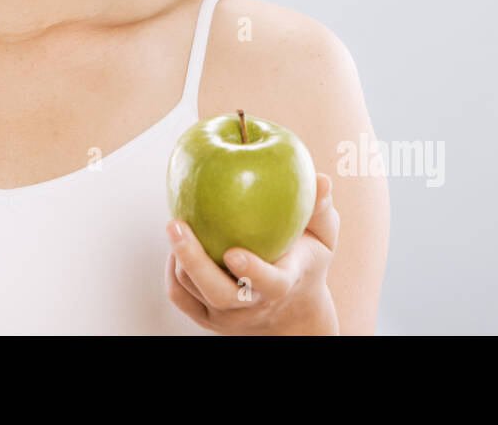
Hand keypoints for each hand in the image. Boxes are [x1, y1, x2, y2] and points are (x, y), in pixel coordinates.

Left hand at [164, 173, 339, 334]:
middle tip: (176, 224)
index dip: (252, 271)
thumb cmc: (305, 262)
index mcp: (283, 284)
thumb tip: (322, 179)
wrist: (290, 312)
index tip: (234, 252)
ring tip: (176, 225)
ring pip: (195, 292)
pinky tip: (176, 246)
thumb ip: (321, 210)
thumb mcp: (323, 238)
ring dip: (181, 259)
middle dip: (195, 261)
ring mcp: (227, 316)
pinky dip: (173, 273)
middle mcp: (252, 305)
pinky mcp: (206, 317)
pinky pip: (180, 297)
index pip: (270, 284)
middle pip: (220, 294)